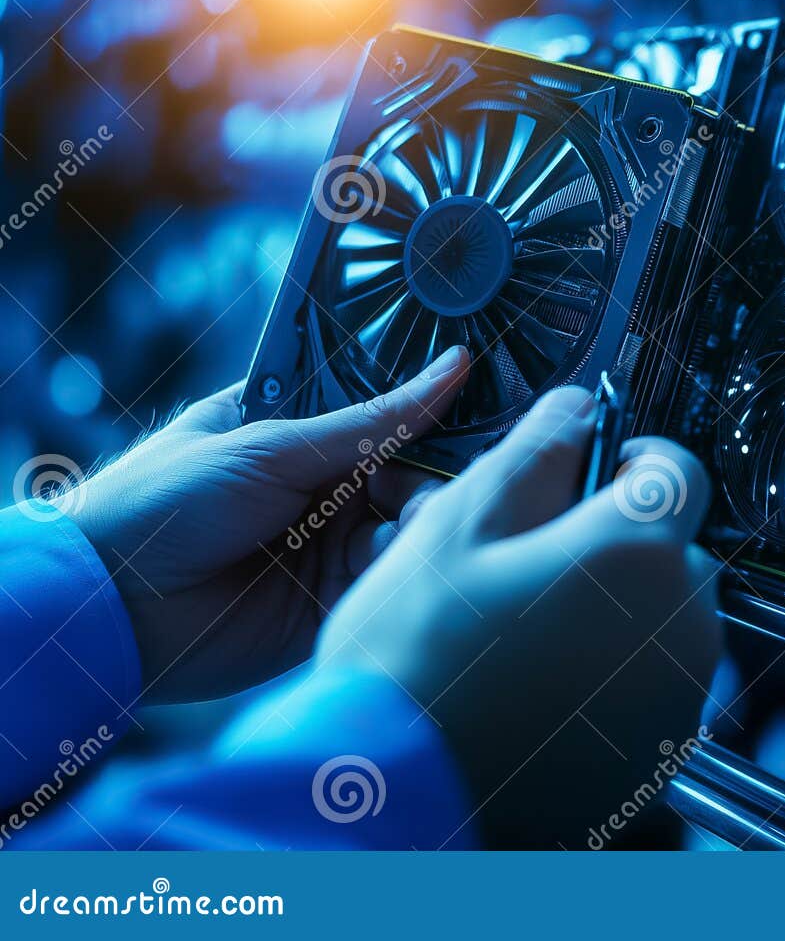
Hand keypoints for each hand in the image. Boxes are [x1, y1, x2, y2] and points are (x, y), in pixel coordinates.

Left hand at [65, 347, 469, 702]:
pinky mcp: (334, 601)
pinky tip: (405, 550)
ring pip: (409, 519)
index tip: (484, 391)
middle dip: (437, 465)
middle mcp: (320, 484)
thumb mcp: (272, 445)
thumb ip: (372, 419)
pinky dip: (406, 562)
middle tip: (460, 463)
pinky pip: (390, 575)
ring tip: (418, 511)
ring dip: (422, 513)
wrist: (108, 608)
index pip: (383, 406)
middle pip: (409, 465)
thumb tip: (456, 367)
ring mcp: (330, 543)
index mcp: (296, 429)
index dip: (430, 402)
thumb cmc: (166, 503)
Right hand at [316, 384, 721, 846]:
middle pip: (671, 549)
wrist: (390, 797)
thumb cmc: (413, 662)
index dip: (628, 459)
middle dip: (614, 541)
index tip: (587, 474)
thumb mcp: (462, 521)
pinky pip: (650, 687)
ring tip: (522, 634)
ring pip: (662, 621)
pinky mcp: (658, 755)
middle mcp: (681, 626)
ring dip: (614, 611)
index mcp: (639, 553)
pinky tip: (537, 686)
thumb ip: (538, 449)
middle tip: (531, 562)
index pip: (677, 469)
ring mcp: (676, 698)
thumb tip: (578, 409)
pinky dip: (610, 677)